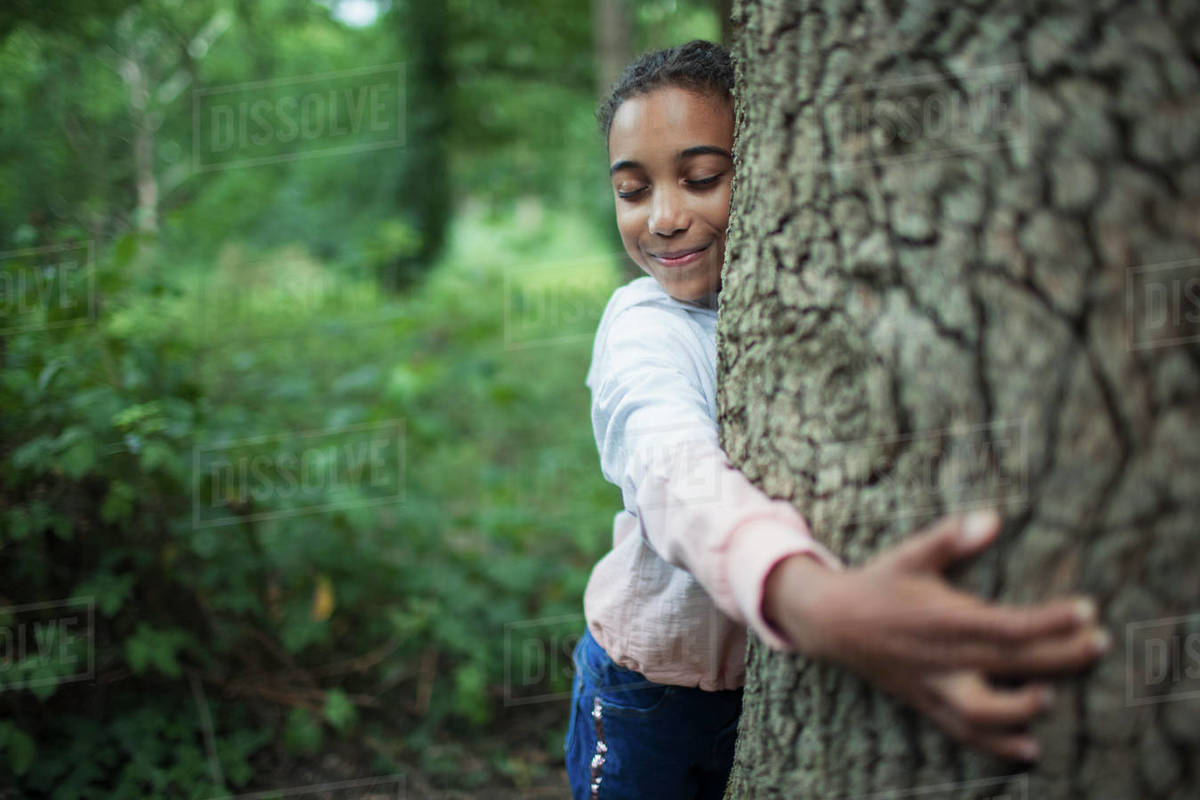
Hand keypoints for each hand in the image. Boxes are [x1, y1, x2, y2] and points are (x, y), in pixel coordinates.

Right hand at [763, 510, 1108, 761]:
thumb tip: (992, 519)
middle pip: (1012, 663)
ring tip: (1054, 695)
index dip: (1051, 621)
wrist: (830, 622)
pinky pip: (963, 731)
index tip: (1087, 610)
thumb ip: (950, 538)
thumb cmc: (877, 584)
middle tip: (1100, 643)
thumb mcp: (910, 554)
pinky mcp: (927, 702)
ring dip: (1023, 708)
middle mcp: (942, 656)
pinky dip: (996, 744)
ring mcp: (934, 684)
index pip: (1008, 624)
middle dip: (1061, 657)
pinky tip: (1029, 748)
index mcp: (944, 617)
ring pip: (984, 709)